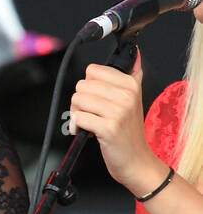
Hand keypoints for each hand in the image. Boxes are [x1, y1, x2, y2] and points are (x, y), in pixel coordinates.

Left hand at [68, 55, 164, 195]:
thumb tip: (136, 53)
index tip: (94, 98)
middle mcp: (126, 95)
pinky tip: (86, 133)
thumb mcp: (134, 99)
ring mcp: (118, 111)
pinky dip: (76, 127)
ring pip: (78, 100)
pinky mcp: (109, 128)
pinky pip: (79, 118)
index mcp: (131, 83)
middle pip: (82, 85)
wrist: (136, 160)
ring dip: (76, 114)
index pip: (93, 70)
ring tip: (88, 123)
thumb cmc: (128, 132)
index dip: (88, 86)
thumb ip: (133, 74)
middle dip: (80, 101)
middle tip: (89, 113)